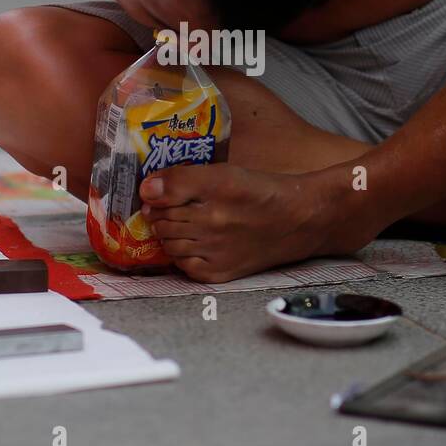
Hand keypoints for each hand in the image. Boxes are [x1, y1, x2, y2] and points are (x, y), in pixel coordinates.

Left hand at [139, 163, 372, 282]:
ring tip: (184, 226)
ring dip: (169, 234)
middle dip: (159, 214)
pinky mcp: (220, 272)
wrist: (298, 220)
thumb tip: (146, 189)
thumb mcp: (225, 173)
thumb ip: (183, 179)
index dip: (155, 193)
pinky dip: (181, 256)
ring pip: (169, 243)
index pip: (160, 194)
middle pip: (162, 220)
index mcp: (213, 188)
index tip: (158, 192)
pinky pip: (183, 266)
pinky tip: (193, 245)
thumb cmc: (260, 192)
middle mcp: (212, 222)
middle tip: (171, 209)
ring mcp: (215, 250)